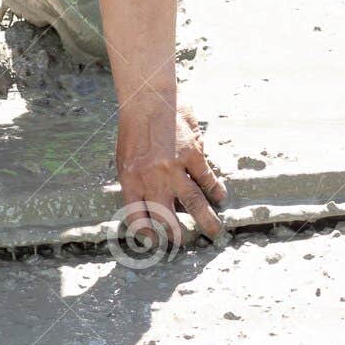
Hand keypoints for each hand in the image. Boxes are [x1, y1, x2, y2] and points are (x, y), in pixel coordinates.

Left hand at [115, 102, 226, 249]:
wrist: (146, 99)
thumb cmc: (133, 130)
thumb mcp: (124, 159)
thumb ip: (136, 183)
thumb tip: (147, 205)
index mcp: (131, 181)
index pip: (137, 217)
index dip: (146, 234)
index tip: (155, 242)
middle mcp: (153, 180)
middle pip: (167, 216)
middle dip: (177, 235)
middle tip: (185, 244)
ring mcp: (174, 168)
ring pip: (194, 202)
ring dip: (206, 219)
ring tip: (215, 232)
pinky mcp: (192, 155)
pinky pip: (206, 178)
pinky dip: (215, 189)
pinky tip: (220, 198)